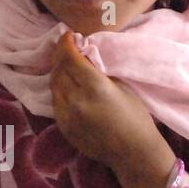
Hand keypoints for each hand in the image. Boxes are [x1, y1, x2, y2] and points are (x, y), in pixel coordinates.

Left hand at [50, 33, 176, 187]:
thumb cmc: (135, 116)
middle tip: (67, 47)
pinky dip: (59, 89)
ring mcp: (67, 115)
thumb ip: (98, 70)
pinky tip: (67, 85)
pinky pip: (55, 102)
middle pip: (58, 69)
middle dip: (61, 55)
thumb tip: (84, 55)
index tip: (69, 35)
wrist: (133, 152)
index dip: (66, 43)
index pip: (70, 57)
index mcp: (93, 87)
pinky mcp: (64, 127)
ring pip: (54, 85)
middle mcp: (75, 100)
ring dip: (58, 71)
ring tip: (66, 64)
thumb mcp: (120, 85)